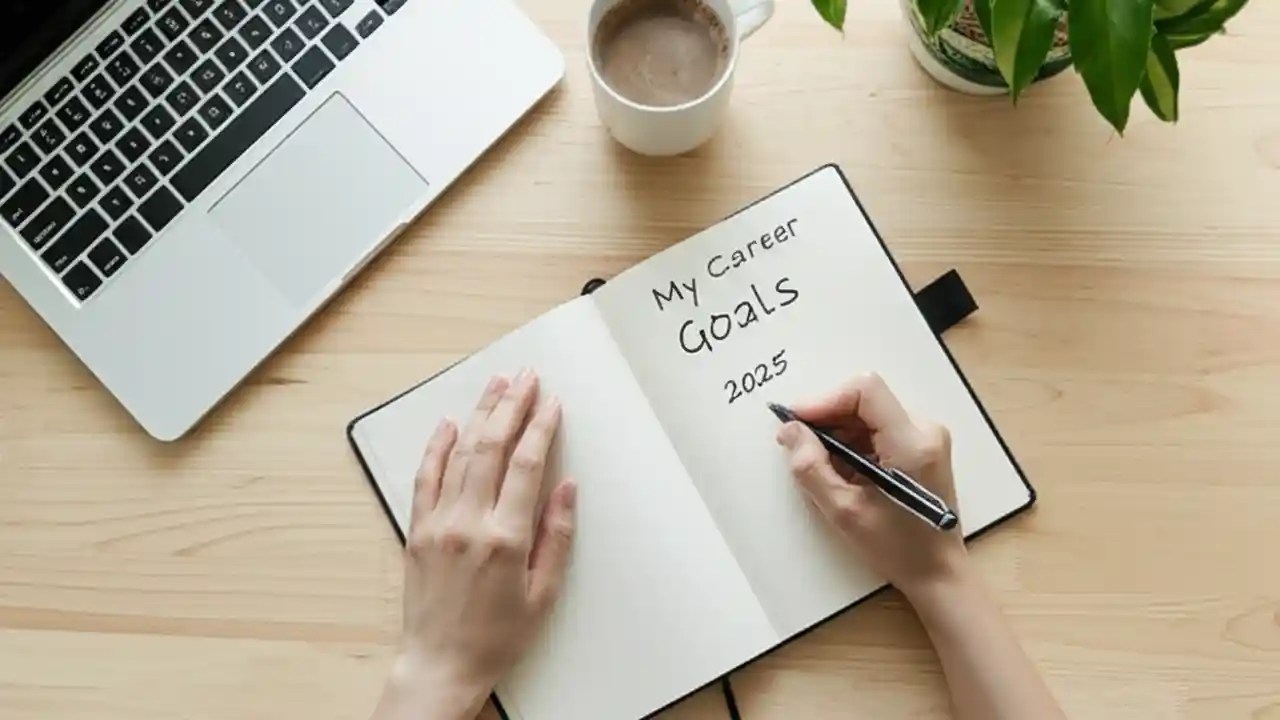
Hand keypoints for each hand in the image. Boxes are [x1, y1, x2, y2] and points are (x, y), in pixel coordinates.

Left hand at [373, 370, 576, 719]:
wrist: (440, 665)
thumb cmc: (496, 637)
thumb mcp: (543, 594)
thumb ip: (556, 537)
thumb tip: (566, 488)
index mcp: (505, 538)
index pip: (525, 465)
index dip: (540, 427)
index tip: (551, 402)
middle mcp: (468, 522)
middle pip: (491, 447)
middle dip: (512, 406)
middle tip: (526, 377)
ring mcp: (438, 523)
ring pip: (459, 453)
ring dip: (480, 414)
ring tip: (496, 384)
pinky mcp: (417, 530)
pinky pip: (426, 477)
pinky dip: (437, 446)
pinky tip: (450, 423)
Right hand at [776, 373, 965, 597]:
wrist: (938, 572)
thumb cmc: (897, 548)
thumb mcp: (844, 511)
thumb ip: (812, 467)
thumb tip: (790, 431)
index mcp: (912, 443)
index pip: (865, 391)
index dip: (824, 400)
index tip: (796, 421)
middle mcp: (924, 430)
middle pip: (865, 401)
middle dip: (827, 418)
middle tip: (798, 443)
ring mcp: (926, 437)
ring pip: (868, 414)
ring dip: (838, 433)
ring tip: (819, 463)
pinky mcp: (921, 447)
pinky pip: (878, 429)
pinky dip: (853, 443)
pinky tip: (840, 470)